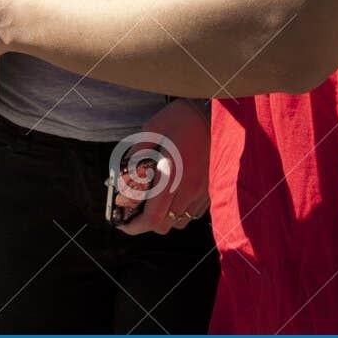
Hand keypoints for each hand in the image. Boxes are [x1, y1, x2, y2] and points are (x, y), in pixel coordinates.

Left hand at [118, 98, 211, 235]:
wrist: (215, 112)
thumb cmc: (181, 118)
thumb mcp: (152, 129)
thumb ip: (138, 154)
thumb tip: (125, 176)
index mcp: (172, 175)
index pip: (153, 218)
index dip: (135, 226)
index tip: (122, 222)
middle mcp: (189, 189)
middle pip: (165, 225)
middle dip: (146, 223)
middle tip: (134, 210)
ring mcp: (203, 192)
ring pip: (180, 222)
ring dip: (164, 219)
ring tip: (153, 203)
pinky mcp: (211, 190)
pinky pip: (193, 213)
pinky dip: (179, 212)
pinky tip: (172, 196)